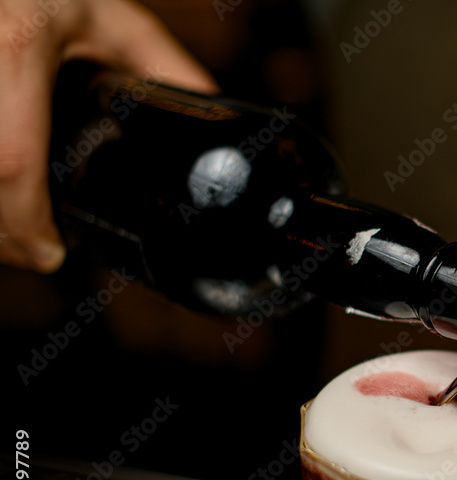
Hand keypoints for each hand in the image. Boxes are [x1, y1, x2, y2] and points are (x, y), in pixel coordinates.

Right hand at [0, 0, 214, 272]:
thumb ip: (158, 65)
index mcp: (16, 46)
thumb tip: (209, 112)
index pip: (11, 161)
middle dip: (2, 230)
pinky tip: (0, 194)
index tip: (48, 254)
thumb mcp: (108, 14)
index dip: (25, 222)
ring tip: (14, 230)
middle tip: (31, 250)